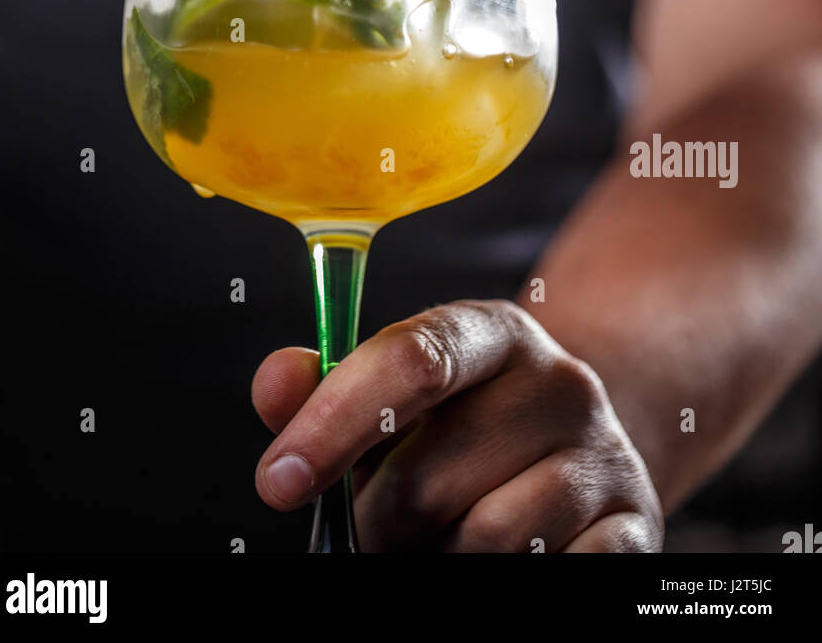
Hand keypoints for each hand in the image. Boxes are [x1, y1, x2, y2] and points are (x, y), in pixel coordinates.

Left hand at [252, 299, 663, 551]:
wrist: (579, 461)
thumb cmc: (462, 433)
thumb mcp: (396, 399)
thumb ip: (326, 390)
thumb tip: (276, 385)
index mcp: (493, 333)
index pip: (412, 358)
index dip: (334, 422)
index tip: (279, 480)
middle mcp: (560, 382)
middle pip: (430, 475)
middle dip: (382, 520)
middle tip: (384, 526)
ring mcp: (606, 455)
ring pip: (489, 535)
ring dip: (443, 557)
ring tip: (447, 539)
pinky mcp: (636, 526)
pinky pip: (553, 575)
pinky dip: (508, 579)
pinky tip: (503, 557)